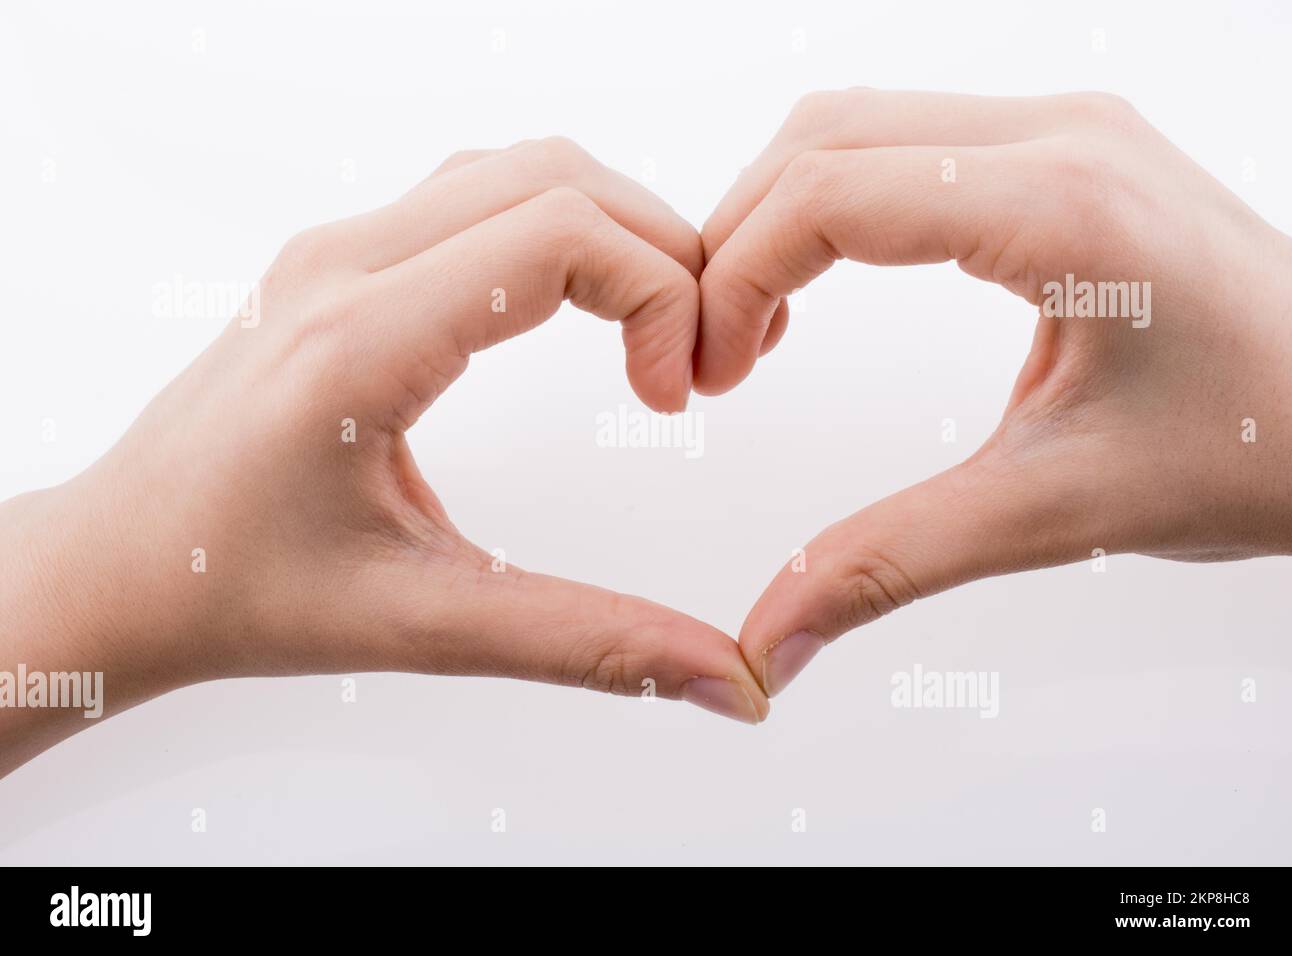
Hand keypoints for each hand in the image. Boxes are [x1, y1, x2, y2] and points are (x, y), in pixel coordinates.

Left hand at [0, 137, 768, 774]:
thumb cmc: (237, 592)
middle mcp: (342, 267)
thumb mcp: (425, 625)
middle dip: (660, 256)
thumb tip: (724, 679)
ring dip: (613, 232)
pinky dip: (558, 228)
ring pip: (519, 169)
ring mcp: (335, 250)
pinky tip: (579, 307)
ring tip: (652, 330)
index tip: (677, 394)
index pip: (560, 232)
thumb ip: (588, 645)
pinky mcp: (339, 260)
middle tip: (690, 360)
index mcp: (360, 345)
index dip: (661, 295)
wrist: (124, 565)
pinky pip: (476, 191)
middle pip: (557, 178)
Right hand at [696, 88, 1291, 695]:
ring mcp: (1068, 132)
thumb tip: (769, 639)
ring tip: (758, 327)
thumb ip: (889, 564)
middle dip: (739, 242)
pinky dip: (836, 206)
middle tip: (715, 357)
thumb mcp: (1055, 511)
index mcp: (1062, 206)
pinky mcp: (1067, 154)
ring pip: (858, 127)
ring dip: (781, 217)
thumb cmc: (1257, 447)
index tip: (707, 372)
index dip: (735, 277)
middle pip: (824, 139)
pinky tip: (824, 283)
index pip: (830, 192)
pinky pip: (908, 143)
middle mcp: (1062, 136)